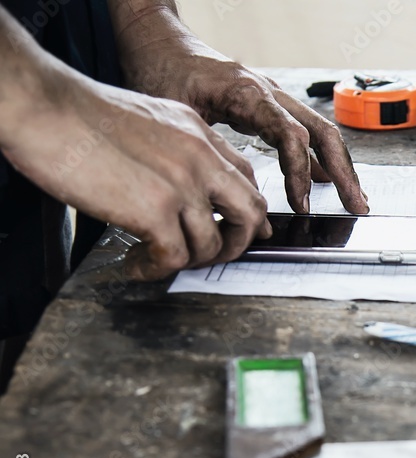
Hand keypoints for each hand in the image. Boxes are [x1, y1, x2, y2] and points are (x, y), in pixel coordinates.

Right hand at [0, 58, 270, 280]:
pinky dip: (156, 270)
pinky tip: (136, 264)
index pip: (247, 178)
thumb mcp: (150, 119)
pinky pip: (175, 258)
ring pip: (211, 244)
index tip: (242, 230)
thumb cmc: (80, 115)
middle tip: (212, 255)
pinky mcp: (155, 211)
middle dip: (237, 243)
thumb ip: (179, 149)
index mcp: (199, 134)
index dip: (249, 211)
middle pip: (250, 213)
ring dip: (187, 262)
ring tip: (156, 259)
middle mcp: (200, 159)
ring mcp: (181, 185)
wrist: (44, 108)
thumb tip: (186, 184)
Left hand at [114, 7, 368, 214]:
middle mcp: (268, 93)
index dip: (300, 173)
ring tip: (354, 197)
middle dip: (343, 171)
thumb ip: (205, 148)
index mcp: (248, 93)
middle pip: (322, 132)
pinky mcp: (269, 106)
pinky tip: (327, 179)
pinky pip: (306, 131)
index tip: (301, 204)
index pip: (291, 136)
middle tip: (356, 204)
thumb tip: (229, 193)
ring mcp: (273, 98)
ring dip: (340, 166)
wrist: (157, 42)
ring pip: (321, 131)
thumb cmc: (160, 71)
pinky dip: (321, 157)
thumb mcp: (175, 112)